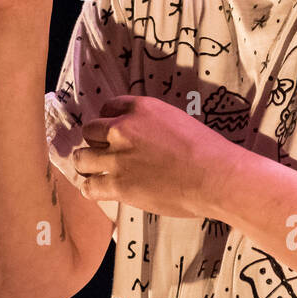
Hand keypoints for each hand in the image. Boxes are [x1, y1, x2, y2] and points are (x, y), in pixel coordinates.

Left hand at [70, 95, 247, 218]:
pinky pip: (89, 187)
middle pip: (90, 131)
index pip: (108, 107)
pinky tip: (99, 190)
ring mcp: (117, 157)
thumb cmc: (206, 151)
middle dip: (96, 142)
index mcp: (140, 108)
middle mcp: (123, 128)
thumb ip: (152, 125)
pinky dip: (91, 188)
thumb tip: (144, 138)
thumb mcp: (176, 121)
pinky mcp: (118, 185)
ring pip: (82, 158)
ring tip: (96, 172)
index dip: (107, 122)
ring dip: (88, 165)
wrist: (214, 176)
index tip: (110, 133)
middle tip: (105, 154)